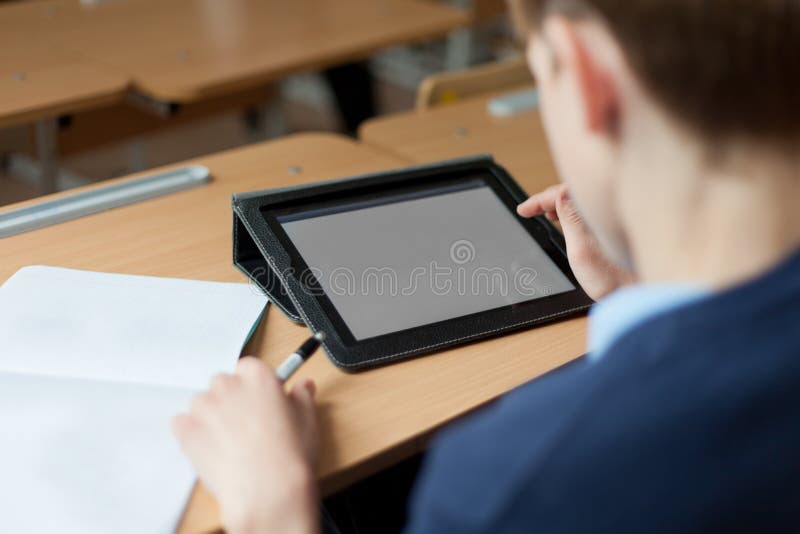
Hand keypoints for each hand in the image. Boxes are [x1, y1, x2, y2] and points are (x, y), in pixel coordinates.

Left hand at [173, 357, 319, 533]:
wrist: (268, 491)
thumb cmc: (290, 457)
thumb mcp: (308, 420)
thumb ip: (302, 396)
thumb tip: (303, 387)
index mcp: (258, 376)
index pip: (247, 367)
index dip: (252, 386)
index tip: (258, 400)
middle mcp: (229, 385)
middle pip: (222, 383)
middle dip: (231, 400)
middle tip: (245, 426)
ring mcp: (204, 407)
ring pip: (202, 404)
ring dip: (211, 417)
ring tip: (229, 444)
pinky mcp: (186, 430)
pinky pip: (181, 423)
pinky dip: (191, 433)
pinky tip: (210, 450)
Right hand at [517, 184, 634, 300]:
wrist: (638, 294)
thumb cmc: (612, 278)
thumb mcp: (581, 250)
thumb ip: (571, 219)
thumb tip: (561, 193)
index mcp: (600, 211)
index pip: (563, 193)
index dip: (539, 199)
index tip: (523, 210)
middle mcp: (609, 210)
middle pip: (574, 192)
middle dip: (549, 199)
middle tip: (529, 210)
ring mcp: (613, 218)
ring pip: (582, 200)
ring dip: (561, 204)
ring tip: (545, 213)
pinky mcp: (615, 227)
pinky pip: (590, 209)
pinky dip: (574, 211)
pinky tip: (567, 219)